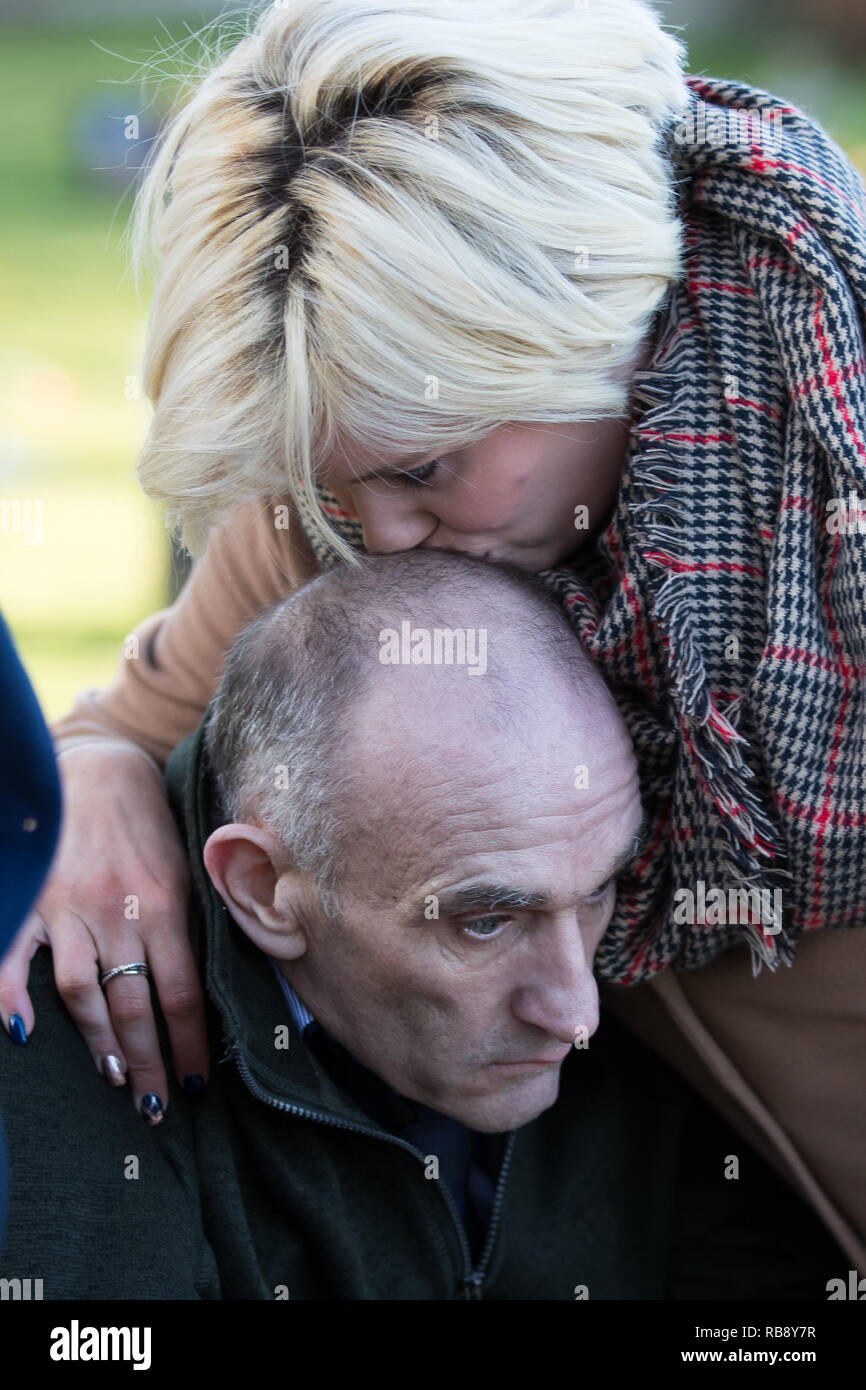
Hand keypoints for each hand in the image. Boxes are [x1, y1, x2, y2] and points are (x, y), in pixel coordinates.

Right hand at [0, 743, 207, 1121]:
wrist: (96, 766)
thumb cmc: (147, 822)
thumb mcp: (184, 867)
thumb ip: (189, 923)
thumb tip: (209, 985)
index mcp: (164, 906)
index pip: (183, 994)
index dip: (190, 1044)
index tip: (198, 1081)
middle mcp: (118, 913)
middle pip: (134, 1005)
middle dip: (147, 1061)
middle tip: (156, 1106)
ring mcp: (69, 908)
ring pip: (81, 992)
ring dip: (96, 1041)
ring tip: (111, 1077)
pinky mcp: (31, 898)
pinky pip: (13, 956)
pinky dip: (9, 996)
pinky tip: (20, 1033)